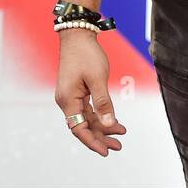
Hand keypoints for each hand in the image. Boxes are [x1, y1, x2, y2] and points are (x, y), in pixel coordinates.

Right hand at [55, 30, 126, 155]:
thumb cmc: (86, 54)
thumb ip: (104, 103)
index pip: (79, 129)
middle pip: (83, 126)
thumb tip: (109, 124)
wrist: (78, 36)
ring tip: (120, 133)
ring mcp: (71, 97)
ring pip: (87, 119)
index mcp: (68, 100)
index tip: (106, 151)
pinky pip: (88, 109)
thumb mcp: (98, 79)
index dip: (92, 142)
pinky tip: (113, 120)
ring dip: (103, 127)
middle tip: (118, 146)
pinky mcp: (76, 92)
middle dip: (100, 137)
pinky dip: (100, 116)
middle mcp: (66, 101)